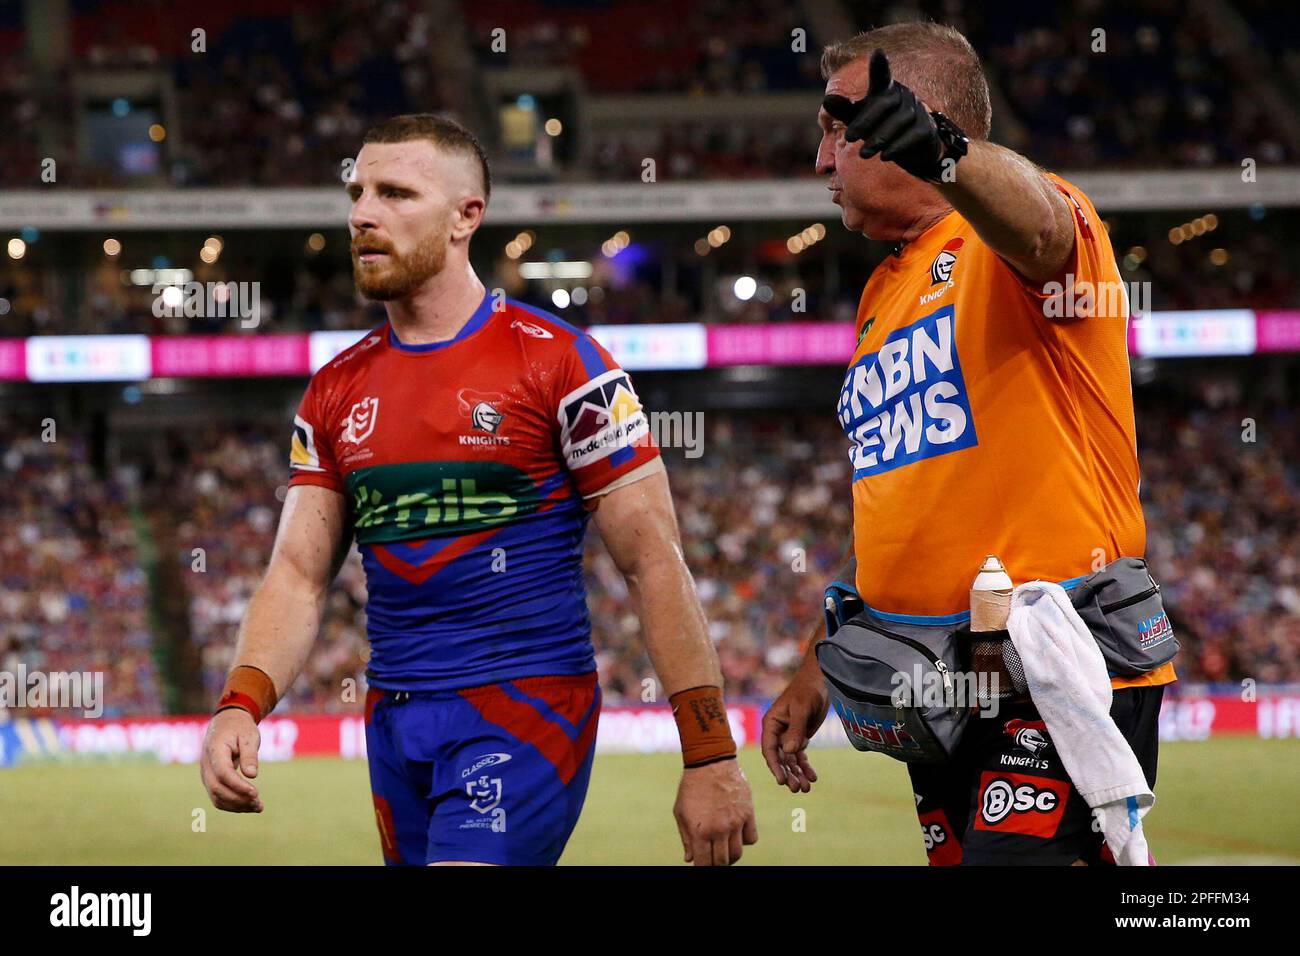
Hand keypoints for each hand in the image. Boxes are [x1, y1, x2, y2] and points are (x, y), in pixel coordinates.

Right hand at [200, 708, 263, 812]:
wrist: (226, 722)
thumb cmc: (240, 727)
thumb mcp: (249, 735)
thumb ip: (249, 755)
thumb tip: (252, 775)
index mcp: (215, 750)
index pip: (223, 774)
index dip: (238, 786)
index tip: (256, 793)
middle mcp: (206, 765)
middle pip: (217, 789)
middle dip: (238, 799)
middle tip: (259, 804)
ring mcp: (207, 774)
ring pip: (216, 797)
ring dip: (236, 805)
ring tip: (258, 807)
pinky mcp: (211, 780)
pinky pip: (218, 797)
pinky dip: (233, 804)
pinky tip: (250, 806)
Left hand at [672, 759, 757, 865]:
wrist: (710, 762)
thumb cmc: (691, 787)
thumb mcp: (681, 812)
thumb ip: (686, 838)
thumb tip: (690, 859)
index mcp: (700, 831)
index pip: (704, 864)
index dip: (702, 868)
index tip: (702, 865)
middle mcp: (719, 829)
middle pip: (722, 862)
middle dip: (716, 864)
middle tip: (713, 858)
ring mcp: (736, 822)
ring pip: (737, 853)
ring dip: (730, 855)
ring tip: (724, 848)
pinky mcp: (748, 813)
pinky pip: (751, 838)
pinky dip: (745, 840)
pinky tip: (736, 834)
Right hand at [761, 662, 828, 792]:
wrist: (820, 681)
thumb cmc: (807, 691)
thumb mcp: (801, 709)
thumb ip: (795, 729)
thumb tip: (789, 752)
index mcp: (771, 723)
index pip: (769, 749)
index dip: (775, 766)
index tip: (782, 781)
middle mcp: (777, 732)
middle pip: (780, 758)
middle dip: (788, 774)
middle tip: (798, 789)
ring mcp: (788, 735)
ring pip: (790, 760)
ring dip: (797, 774)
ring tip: (806, 788)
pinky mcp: (800, 737)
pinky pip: (800, 756)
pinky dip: (805, 767)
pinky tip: (812, 777)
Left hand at [822, 49, 965, 181]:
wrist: (912, 150)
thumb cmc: (881, 128)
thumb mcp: (860, 119)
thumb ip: (845, 110)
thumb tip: (826, 100)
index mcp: (887, 91)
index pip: (883, 77)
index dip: (880, 67)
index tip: (878, 53)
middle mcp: (904, 96)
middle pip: (885, 104)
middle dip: (866, 121)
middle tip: (848, 138)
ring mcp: (918, 111)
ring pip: (899, 121)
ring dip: (880, 138)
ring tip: (863, 154)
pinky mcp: (926, 129)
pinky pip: (913, 135)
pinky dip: (899, 146)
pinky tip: (885, 157)